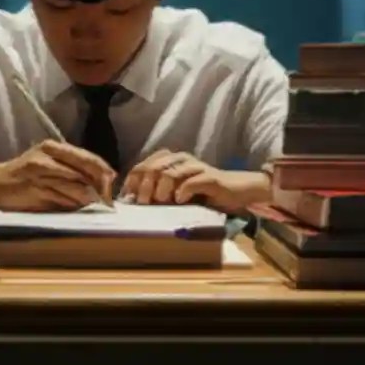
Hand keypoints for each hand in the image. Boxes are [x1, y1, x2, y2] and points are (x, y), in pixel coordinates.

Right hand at [0, 139, 114, 212]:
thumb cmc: (24, 175)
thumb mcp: (47, 164)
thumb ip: (72, 169)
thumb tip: (104, 179)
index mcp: (53, 147)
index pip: (88, 157)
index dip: (103, 172)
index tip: (111, 184)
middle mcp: (47, 156)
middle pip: (85, 171)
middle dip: (100, 187)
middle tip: (107, 200)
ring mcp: (40, 173)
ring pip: (75, 186)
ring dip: (88, 199)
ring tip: (95, 206)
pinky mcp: (35, 190)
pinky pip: (62, 199)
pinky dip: (73, 205)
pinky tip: (77, 208)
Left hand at [121, 149, 269, 213]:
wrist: (235, 191)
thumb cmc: (202, 194)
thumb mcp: (175, 192)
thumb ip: (157, 191)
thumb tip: (132, 201)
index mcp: (170, 160)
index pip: (143, 166)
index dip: (132, 182)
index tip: (129, 199)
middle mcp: (181, 159)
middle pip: (153, 169)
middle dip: (145, 189)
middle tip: (144, 205)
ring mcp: (195, 167)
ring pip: (169, 174)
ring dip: (161, 192)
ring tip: (163, 204)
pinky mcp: (210, 177)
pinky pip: (190, 183)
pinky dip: (182, 193)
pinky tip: (180, 201)